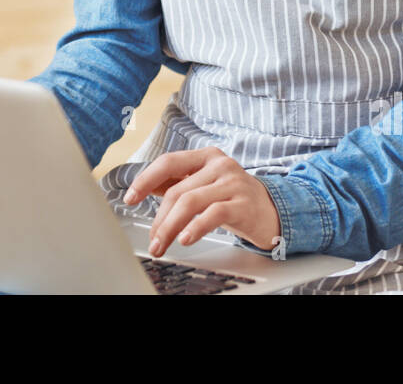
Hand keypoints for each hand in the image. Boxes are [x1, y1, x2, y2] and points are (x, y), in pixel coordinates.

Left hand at [123, 147, 280, 256]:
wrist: (272, 210)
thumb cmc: (233, 197)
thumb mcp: (204, 184)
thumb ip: (178, 183)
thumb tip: (143, 188)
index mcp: (206, 156)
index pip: (168, 162)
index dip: (145, 180)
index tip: (130, 198)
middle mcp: (219, 165)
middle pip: (177, 190)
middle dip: (159, 218)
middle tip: (152, 239)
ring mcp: (232, 182)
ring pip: (190, 202)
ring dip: (170, 227)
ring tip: (162, 244)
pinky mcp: (243, 203)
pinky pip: (213, 214)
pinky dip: (195, 228)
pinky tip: (186, 239)